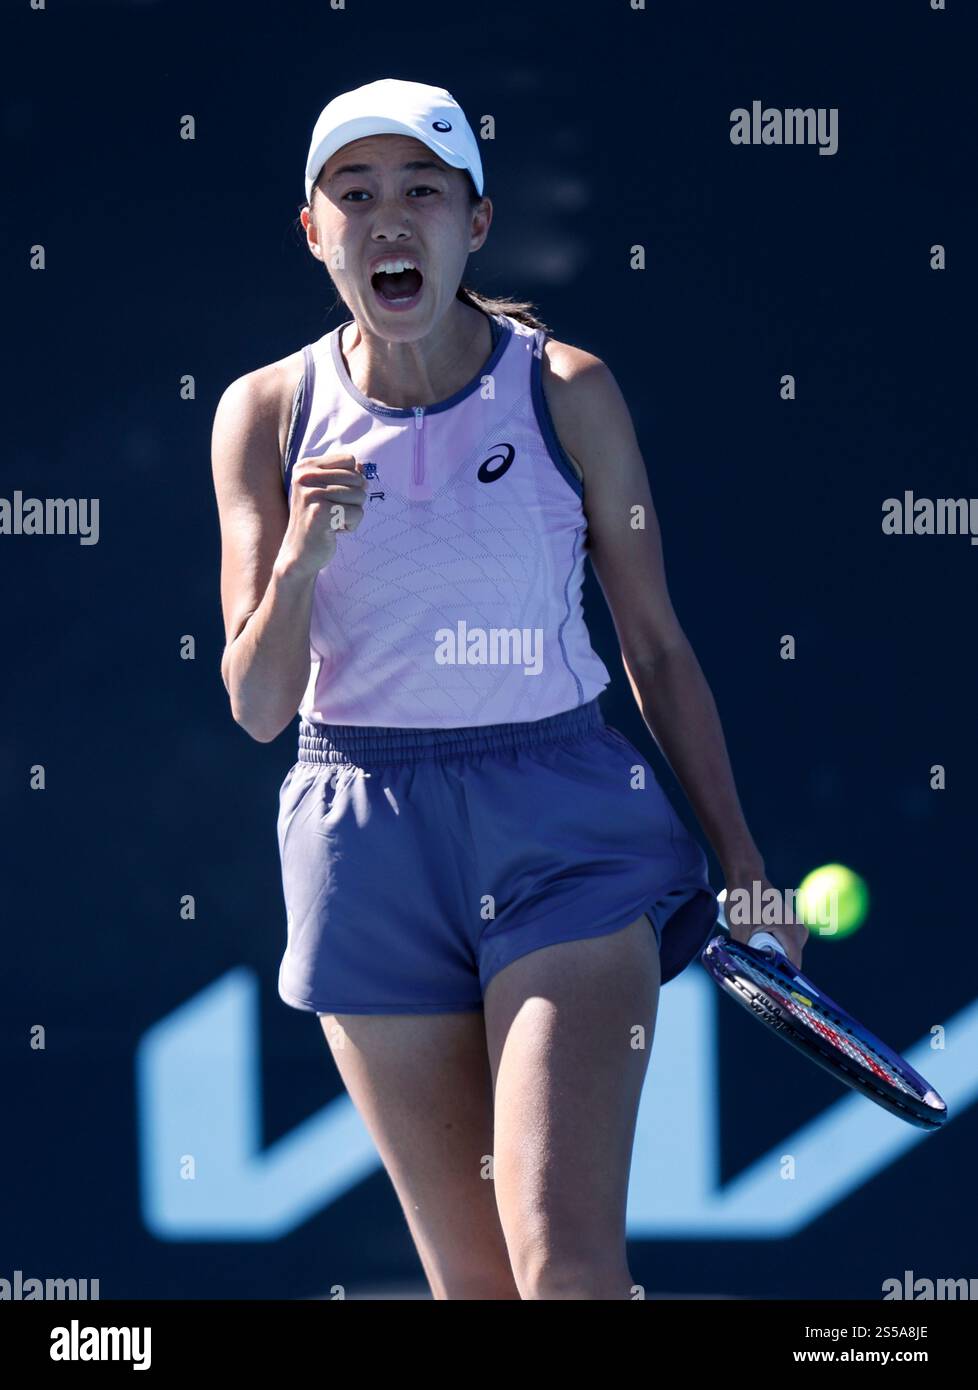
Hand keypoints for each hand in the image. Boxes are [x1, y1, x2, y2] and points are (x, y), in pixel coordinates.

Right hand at [281, 453, 366, 575]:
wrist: (299, 554)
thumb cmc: (318, 521)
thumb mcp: (330, 492)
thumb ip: (346, 476)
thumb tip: (363, 466)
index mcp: (305, 467)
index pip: (350, 460)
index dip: (352, 480)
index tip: (334, 496)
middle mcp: (305, 476)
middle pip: (357, 478)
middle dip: (354, 499)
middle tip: (334, 512)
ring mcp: (311, 494)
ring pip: (360, 495)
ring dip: (352, 513)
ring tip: (333, 521)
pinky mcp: (320, 512)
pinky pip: (357, 512)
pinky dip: (351, 525)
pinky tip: (333, 530)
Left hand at [722, 874, 808, 970]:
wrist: (746, 875)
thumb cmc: (743, 899)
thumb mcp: (739, 928)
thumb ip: (741, 950)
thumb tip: (737, 969)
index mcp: (791, 933)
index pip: (793, 966)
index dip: (780, 977)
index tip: (767, 984)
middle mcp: (799, 930)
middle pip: (789, 960)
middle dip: (774, 966)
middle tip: (754, 967)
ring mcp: (796, 925)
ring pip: (787, 950)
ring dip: (773, 955)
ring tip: (754, 952)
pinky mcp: (790, 921)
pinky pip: (786, 942)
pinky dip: (775, 946)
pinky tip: (759, 945)